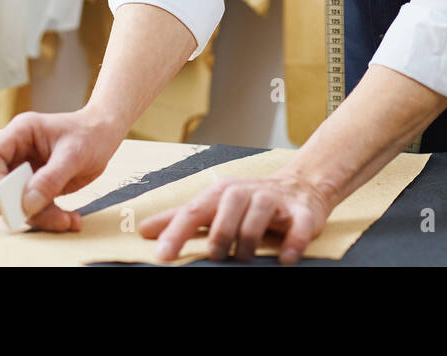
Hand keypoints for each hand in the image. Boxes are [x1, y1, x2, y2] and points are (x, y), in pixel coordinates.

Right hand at [0, 109, 121, 231]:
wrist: (104, 136)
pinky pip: (31, 208)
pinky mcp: (34, 187)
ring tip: (66, 220)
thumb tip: (27, 204)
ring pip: (13, 201)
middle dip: (11, 205)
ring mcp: (24, 170)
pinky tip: (71, 220)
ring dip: (36, 217)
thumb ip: (51, 178)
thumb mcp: (74, 154)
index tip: (9, 201)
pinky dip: (49, 218)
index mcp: (20, 133)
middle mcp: (16, 152)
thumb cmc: (89, 135)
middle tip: (34, 216)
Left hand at [138, 172, 333, 263]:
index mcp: (220, 193)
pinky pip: (297, 228)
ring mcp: (274, 201)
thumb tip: (145, 230)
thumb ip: (181, 218)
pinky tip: (285, 259)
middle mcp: (245, 193)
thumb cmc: (248, 201)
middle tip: (218, 257)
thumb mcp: (213, 205)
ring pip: (257, 220)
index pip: (194, 212)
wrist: (299, 187)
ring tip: (246, 259)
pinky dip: (291, 244)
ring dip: (248, 244)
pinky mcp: (301, 213)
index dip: (176, 234)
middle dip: (219, 240)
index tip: (162, 256)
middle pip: (226, 214)